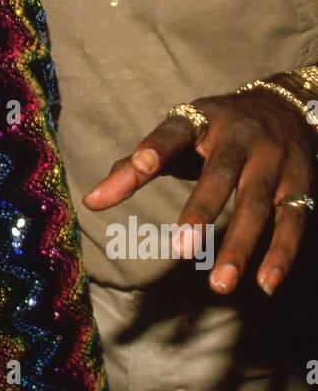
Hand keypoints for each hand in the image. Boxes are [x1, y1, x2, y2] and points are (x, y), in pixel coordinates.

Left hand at [84, 89, 314, 296]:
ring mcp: (274, 159)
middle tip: (181, 249)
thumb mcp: (181, 134)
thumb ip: (139, 164)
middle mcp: (241, 135)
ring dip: (239, 246)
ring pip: (258, 204)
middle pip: (221, 174)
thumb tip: (92, 200)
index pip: (174, 131)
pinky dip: (281, 253)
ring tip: (218, 285)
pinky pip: (293, 220)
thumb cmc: (214, 130)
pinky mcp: (301, 182)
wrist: (284, 105)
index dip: (156, 147)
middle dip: (202, 210)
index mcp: (203, 118)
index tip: (139, 165)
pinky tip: (265, 284)